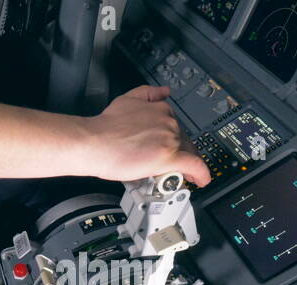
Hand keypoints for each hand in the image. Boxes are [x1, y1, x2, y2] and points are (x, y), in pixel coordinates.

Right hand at [83, 86, 211, 187]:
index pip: (176, 127)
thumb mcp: (128, 98)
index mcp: (161, 110)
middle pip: (183, 141)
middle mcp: (168, 123)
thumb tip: (164, 91)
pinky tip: (201, 180)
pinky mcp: (168, 158)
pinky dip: (201, 174)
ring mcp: (169, 140)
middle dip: (179, 154)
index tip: (172, 148)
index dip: (175, 141)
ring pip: (187, 153)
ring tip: (175, 175)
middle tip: (170, 165)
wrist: (94, 142)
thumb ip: (149, 93)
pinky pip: (194, 166)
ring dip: (185, 165)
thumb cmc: (106, 127)